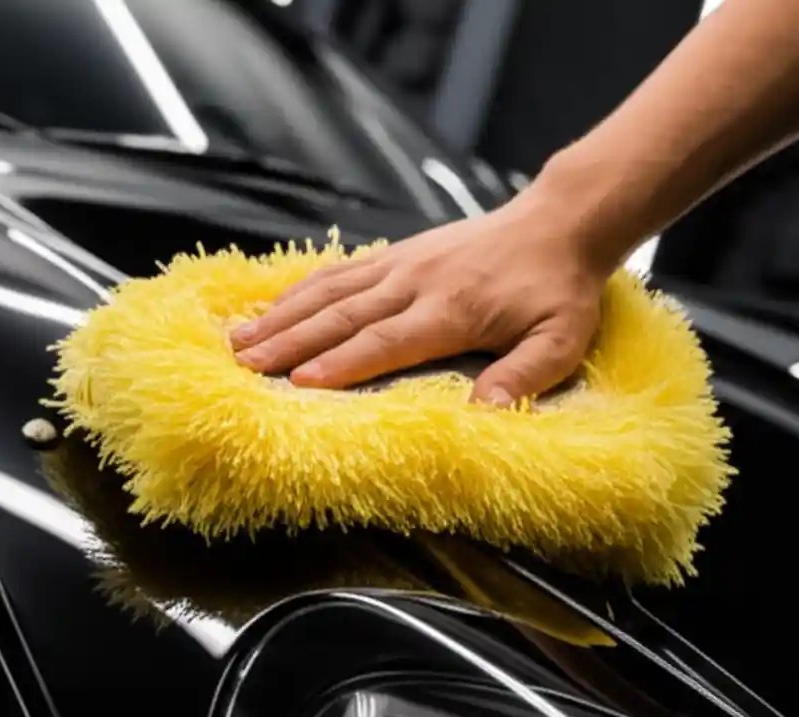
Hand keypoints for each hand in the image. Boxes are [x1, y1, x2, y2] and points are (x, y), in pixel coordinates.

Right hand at [228, 199, 613, 404]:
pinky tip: (272, 306)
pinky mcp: (397, 254)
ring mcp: (401, 263)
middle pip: (342, 315)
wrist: (559, 222)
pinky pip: (339, 271)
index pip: (386, 340)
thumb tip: (486, 413)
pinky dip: (301, 289)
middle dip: (290, 341)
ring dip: (282, 315)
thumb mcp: (560, 340)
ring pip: (330, 289)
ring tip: (238, 337)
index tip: (299, 381)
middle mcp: (415, 282)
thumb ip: (524, 377)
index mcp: (451, 309)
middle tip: (243, 364)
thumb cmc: (560, 290)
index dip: (343, 362)